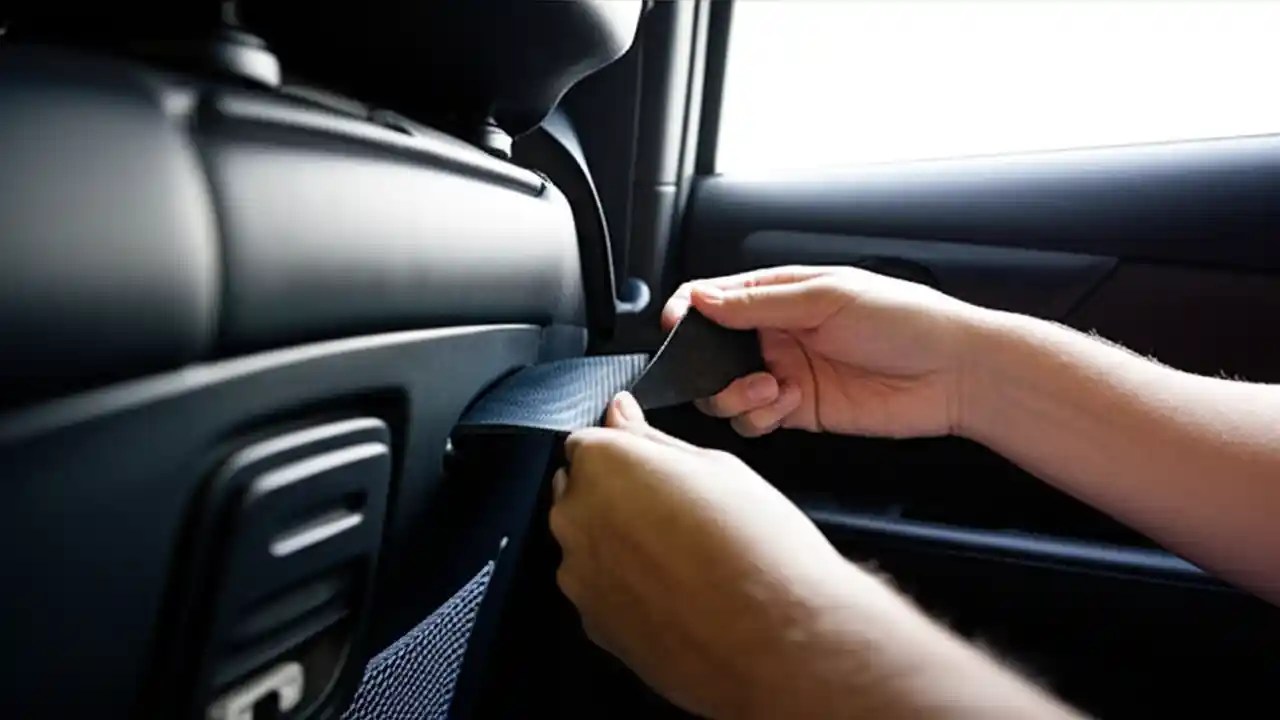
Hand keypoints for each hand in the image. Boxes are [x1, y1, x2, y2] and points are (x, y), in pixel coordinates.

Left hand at [551, 392, 874, 717]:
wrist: (778, 642)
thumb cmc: (759, 546)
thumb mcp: (716, 466)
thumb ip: (651, 439)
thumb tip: (621, 413)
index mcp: (603, 465)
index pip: (588, 443)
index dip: (625, 454)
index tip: (654, 470)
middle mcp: (575, 518)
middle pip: (578, 493)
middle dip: (614, 496)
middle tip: (676, 513)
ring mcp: (579, 577)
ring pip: (588, 545)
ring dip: (619, 544)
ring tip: (683, 559)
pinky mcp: (593, 624)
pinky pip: (600, 590)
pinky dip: (626, 588)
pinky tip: (675, 593)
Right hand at [662, 266, 988, 437]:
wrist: (953, 372)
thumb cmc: (906, 319)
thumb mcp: (827, 298)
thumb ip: (759, 304)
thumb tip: (703, 298)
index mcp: (780, 295)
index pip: (715, 299)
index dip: (688, 311)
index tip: (677, 325)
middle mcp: (777, 334)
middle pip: (711, 352)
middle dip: (706, 365)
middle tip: (725, 370)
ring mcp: (786, 373)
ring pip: (726, 391)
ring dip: (734, 394)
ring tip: (769, 388)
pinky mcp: (799, 411)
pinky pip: (756, 419)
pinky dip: (760, 416)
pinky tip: (788, 403)